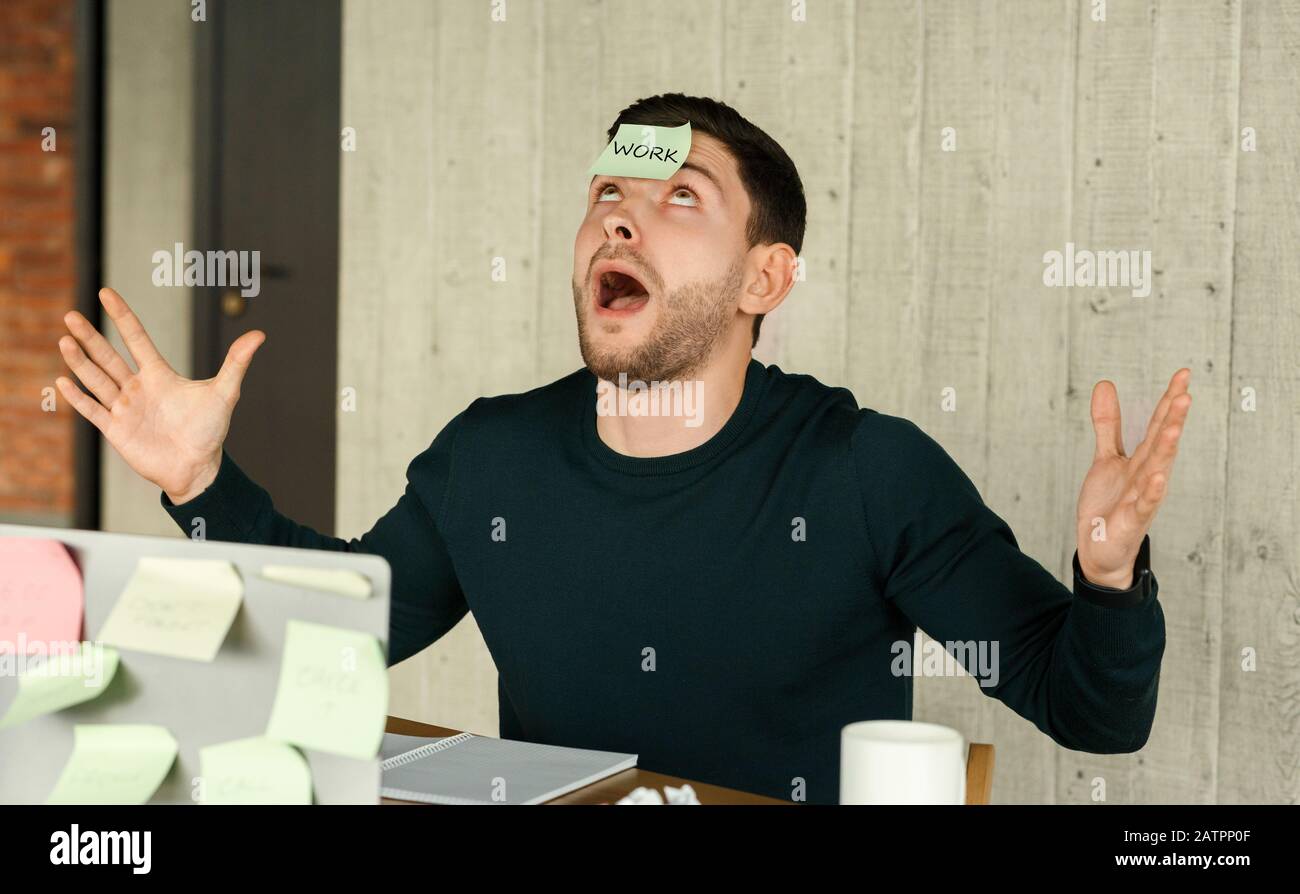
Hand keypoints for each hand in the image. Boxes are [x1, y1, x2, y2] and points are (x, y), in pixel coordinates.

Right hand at [56, 287, 265, 502]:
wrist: (198, 467)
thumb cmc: (211, 430)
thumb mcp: (225, 393)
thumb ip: (237, 363)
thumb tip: (259, 334)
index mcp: (160, 375)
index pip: (136, 338)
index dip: (121, 316)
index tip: (105, 293)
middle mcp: (138, 388)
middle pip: (108, 357)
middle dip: (90, 336)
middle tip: (71, 315)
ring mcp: (125, 408)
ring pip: (96, 380)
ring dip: (80, 361)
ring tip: (64, 340)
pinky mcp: (116, 430)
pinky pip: (92, 410)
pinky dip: (78, 398)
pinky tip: (62, 382)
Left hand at [1076, 369, 1191, 588]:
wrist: (1098, 547)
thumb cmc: (1109, 503)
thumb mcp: (1106, 457)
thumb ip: (1108, 424)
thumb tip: (1105, 384)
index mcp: (1143, 459)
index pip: (1159, 424)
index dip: (1169, 400)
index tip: (1183, 374)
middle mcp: (1148, 475)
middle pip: (1162, 442)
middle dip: (1173, 419)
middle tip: (1185, 392)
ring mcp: (1142, 497)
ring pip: (1158, 469)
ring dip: (1167, 449)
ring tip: (1175, 426)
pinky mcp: (1132, 519)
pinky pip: (1144, 504)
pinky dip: (1152, 492)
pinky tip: (1158, 478)